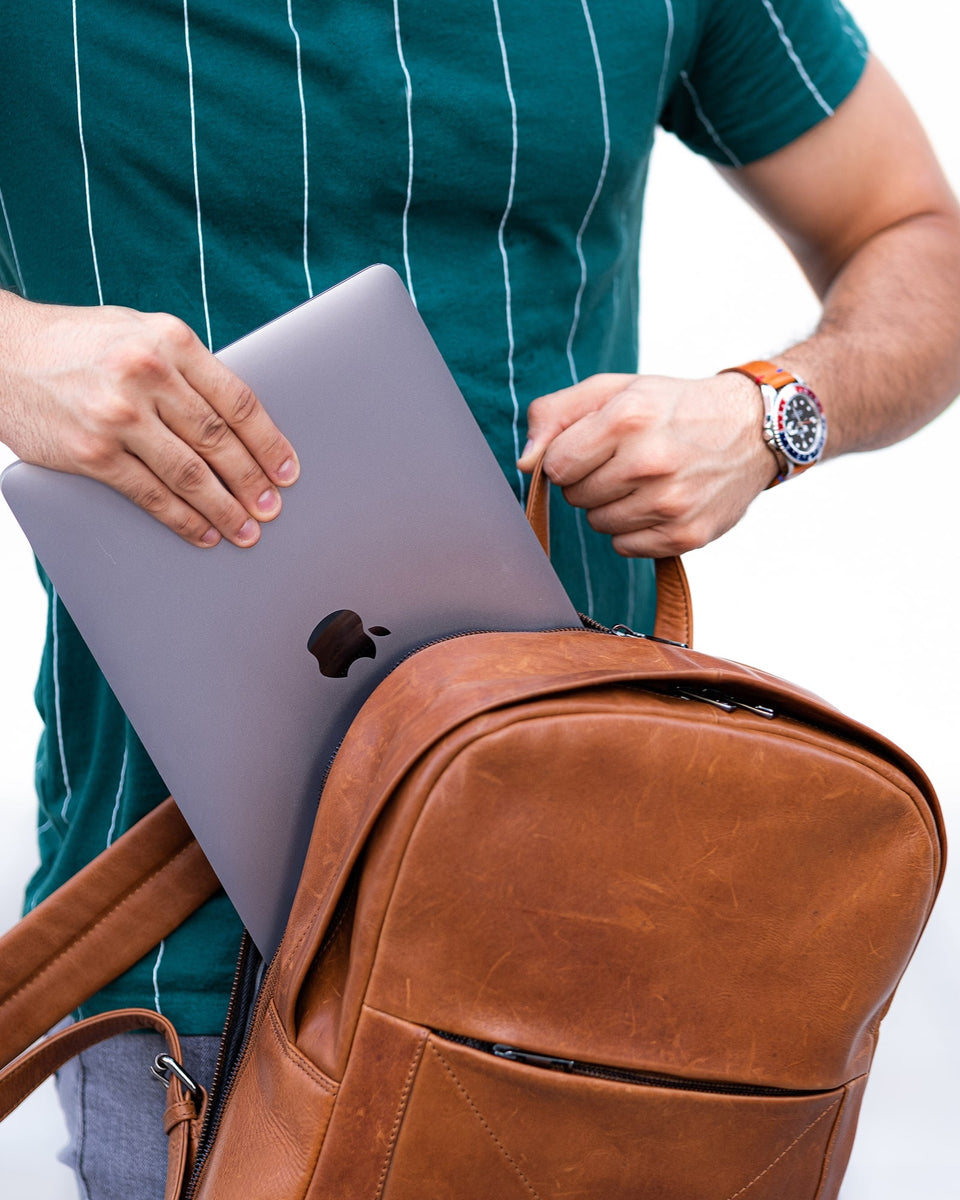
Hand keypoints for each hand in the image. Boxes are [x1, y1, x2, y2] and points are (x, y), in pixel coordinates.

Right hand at [0, 296, 298, 547]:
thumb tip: (238, 421)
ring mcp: (118, 415)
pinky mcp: (91, 452)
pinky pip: (150, 494)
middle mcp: (147, 374)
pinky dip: (183, 519)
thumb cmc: (78, 344)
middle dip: (252, 482)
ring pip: (189, 473)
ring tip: (247, 530)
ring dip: (224, 509)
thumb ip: (184, 368)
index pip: (237, 400)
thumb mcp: (138, 334)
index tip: (288, 471)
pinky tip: (203, 533)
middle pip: (219, 441)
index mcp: (171, 341)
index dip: (269, 442)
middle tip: (273, 509)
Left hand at [517, 372, 776, 557]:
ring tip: (644, 480)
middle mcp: (650, 461)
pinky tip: (658, 503)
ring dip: (611, 506)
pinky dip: (633, 530)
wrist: (754, 429)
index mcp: (627, 417)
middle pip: (576, 496)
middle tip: (624, 461)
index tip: (591, 447)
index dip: (567, 458)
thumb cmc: (673, 407)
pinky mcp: (686, 535)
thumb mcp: (614, 389)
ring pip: (598, 524)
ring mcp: (670, 502)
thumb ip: (556, 415)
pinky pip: (625, 547)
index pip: (556, 465)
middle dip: (589, 480)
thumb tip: (525, 463)